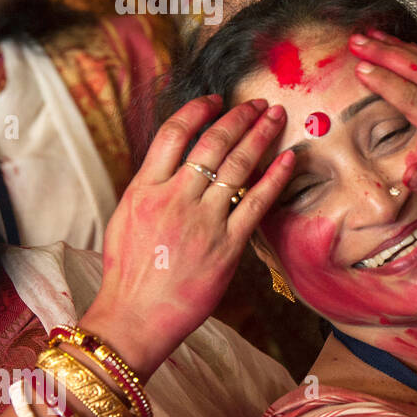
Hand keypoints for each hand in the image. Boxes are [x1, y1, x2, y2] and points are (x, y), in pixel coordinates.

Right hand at [82, 96, 293, 376]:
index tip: (216, 100)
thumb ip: (152, 187)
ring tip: (276, 117)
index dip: (198, 110)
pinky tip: (289, 158)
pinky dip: (275, 176)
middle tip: (258, 103)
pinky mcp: (227, 245)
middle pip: (213, 143)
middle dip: (240, 117)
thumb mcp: (127, 217)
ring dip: (261, 136)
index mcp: (145, 188)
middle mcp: (175, 198)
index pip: (174, 134)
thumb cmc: (130, 271)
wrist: (135, 315)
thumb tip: (177, 163)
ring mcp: (204, 220)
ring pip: (238, 166)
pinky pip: (257, 202)